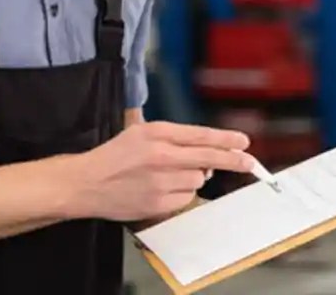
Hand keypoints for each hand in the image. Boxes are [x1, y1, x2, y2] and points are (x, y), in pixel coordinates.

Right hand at [70, 121, 253, 221]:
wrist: (86, 183)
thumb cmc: (114, 156)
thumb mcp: (140, 132)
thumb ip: (172, 138)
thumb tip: (206, 149)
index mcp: (157, 132)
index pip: (200, 135)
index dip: (225, 139)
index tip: (243, 142)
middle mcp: (161, 155)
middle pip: (207, 158)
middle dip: (232, 160)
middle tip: (249, 162)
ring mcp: (160, 181)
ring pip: (197, 180)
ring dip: (192, 179)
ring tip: (168, 176)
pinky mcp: (157, 203)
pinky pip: (184, 199)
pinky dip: (179, 195)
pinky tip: (160, 190)